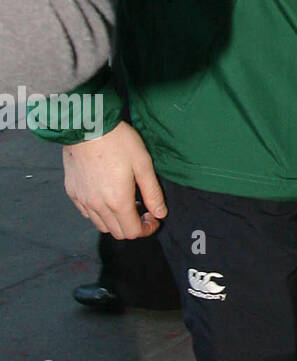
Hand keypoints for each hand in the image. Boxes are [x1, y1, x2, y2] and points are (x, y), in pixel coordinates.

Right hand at [63, 121, 165, 239]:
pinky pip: (87, 214)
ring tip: (127, 202)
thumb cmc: (119, 143)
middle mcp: (97, 206)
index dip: (146, 229)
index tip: (154, 218)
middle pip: (117, 232)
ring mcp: (82, 201)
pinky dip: (100, 213)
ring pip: (101, 225)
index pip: (132, 232)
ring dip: (117, 221)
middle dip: (133, 226)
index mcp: (118, 201)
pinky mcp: (72, 193)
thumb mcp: (144, 165)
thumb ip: (152, 193)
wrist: (87, 128)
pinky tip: (108, 197)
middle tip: (143, 209)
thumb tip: (160, 214)